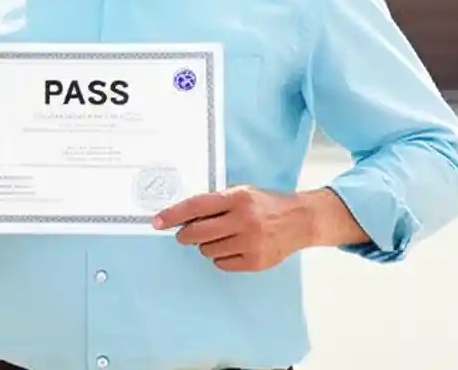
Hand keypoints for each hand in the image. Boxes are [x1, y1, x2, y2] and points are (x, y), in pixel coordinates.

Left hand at [152, 185, 315, 271]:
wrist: (300, 220)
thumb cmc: (266, 205)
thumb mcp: (242, 193)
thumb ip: (215, 202)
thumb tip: (182, 216)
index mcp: (238, 198)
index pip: (196, 206)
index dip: (173, 215)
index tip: (157, 221)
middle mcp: (243, 220)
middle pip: (197, 233)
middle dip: (185, 235)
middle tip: (186, 234)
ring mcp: (250, 242)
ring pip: (207, 250)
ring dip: (206, 246)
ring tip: (222, 237)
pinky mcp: (255, 261)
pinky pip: (221, 263)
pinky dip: (221, 257)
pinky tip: (233, 247)